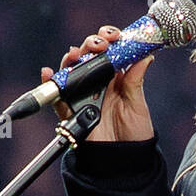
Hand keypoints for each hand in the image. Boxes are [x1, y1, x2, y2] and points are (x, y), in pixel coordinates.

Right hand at [40, 25, 154, 141]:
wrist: (123, 159)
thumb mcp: (138, 104)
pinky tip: (49, 72)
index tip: (114, 36)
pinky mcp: (70, 108)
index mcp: (116, 77)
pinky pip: (56, 93)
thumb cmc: (134, 133)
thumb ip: (136, 80)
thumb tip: (146, 55)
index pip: (110, 49)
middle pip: (88, 53)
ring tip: (75, 54)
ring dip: (71, 57)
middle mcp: (97, 82)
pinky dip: (50, 80)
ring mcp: (82, 93)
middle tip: (99, 45)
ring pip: (71, 68)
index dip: (109, 38)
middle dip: (91, 43)